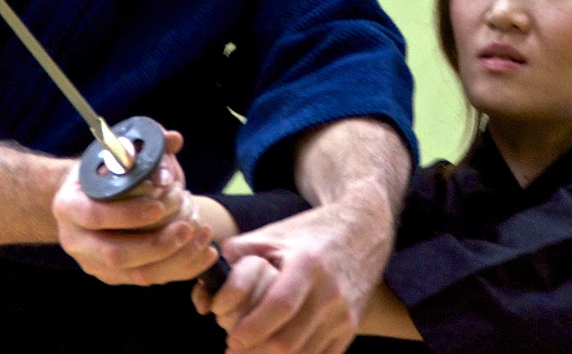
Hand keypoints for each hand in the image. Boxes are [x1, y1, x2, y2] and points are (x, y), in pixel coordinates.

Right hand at [50, 128, 219, 284]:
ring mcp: (95, 263)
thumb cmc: (102, 170)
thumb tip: (173, 140)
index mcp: (69, 206)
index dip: (128, 214)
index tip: (159, 205)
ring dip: (174, 259)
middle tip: (188, 226)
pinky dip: (181, 268)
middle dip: (156, 244)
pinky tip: (205, 253)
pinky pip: (151, 279)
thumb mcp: (114, 151)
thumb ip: (144, 144)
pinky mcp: (116, 276)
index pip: (95, 216)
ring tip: (202, 238)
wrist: (83, 197)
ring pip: (136, 274)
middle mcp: (76, 241)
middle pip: (115, 255)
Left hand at [209, 192, 391, 353]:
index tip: (231, 338)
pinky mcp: (352, 327)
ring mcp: (344, 313)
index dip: (253, 328)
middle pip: (289, 340)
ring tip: (250, 353)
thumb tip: (206, 289)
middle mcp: (331, 292)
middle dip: (255, 352)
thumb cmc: (310, 232)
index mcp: (308, 264)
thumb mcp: (275, 233)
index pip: (280, 306)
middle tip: (233, 350)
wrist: (365, 230)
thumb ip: (238, 255)